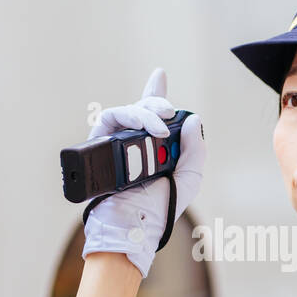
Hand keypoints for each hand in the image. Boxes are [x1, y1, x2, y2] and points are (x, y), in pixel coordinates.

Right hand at [79, 67, 205, 278]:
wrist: (135, 222)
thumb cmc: (160, 207)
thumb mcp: (189, 178)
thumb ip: (195, 149)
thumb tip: (192, 119)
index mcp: (153, 148)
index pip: (154, 116)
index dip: (155, 93)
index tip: (159, 74)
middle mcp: (133, 142)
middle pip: (143, 108)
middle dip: (157, 102)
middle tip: (170, 112)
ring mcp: (116, 142)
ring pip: (129, 110)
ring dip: (147, 112)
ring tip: (162, 128)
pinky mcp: (101, 142)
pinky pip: (111, 117)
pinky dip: (132, 117)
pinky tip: (148, 130)